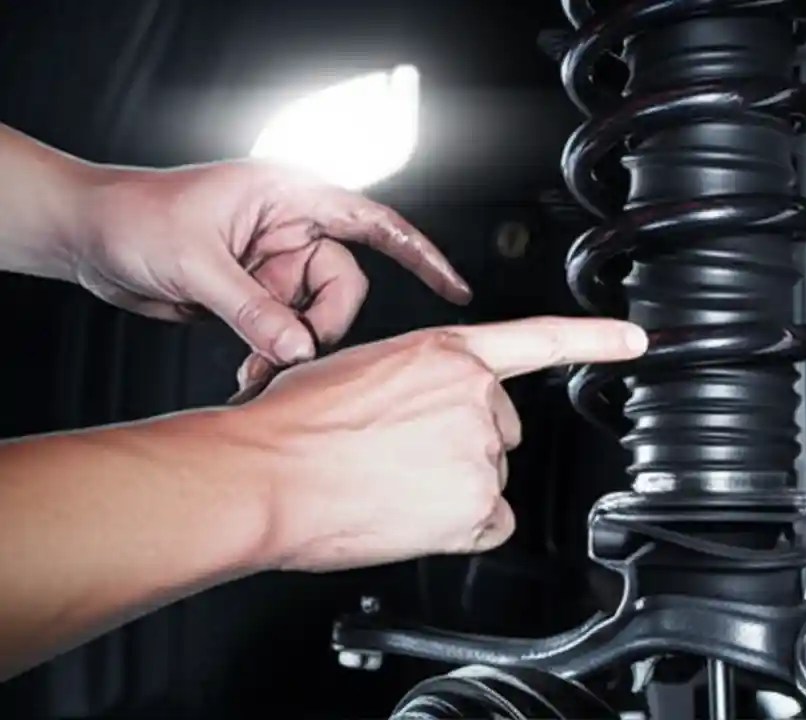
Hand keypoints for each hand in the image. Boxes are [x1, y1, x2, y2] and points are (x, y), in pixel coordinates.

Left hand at [72, 160, 470, 370]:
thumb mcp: (194, 260)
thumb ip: (252, 306)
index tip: (455, 287)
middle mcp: (291, 230)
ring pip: (315, 318)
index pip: (374, 222)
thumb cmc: (134, 216)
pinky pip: (286, 334)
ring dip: (292, 349)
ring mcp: (275, 267)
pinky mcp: (257, 298)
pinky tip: (248, 371)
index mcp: (290, 197)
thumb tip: (300, 349)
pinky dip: (273, 357)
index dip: (420, 253)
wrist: (87, 236)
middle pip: (344, 287)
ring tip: (254, 370)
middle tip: (289, 356)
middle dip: (323, 326)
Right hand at [231, 316, 647, 571]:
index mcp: (447, 354)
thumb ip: (419, 383)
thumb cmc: (293, 424)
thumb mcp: (362, 369)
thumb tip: (427, 413)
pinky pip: (487, 526)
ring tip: (390, 483)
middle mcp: (475, 399)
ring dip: (450, 486)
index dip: (596, 340)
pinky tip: (411, 515)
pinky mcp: (474, 506)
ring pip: (487, 479)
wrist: (264, 474)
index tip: (634, 341)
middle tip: (400, 453)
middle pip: (500, 429)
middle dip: (462, 442)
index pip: (541, 340)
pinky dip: (458, 528)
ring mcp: (479, 453)